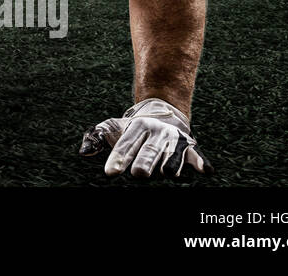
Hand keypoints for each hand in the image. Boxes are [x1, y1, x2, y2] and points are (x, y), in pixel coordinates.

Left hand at [80, 98, 213, 178]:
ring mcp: (175, 141)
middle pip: (150, 151)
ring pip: (172, 157)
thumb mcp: (113, 127)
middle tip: (139, 174)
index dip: (118, 158)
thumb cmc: (133, 128)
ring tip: (165, 173)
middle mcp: (157, 133)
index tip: (110, 173)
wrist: (163, 112)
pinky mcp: (191, 149)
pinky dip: (200, 163)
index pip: (126, 144)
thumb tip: (83, 152)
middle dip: (144, 162)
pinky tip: (204, 170)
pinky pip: (197, 157)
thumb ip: (97, 137)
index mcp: (137, 127)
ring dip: (169, 165)